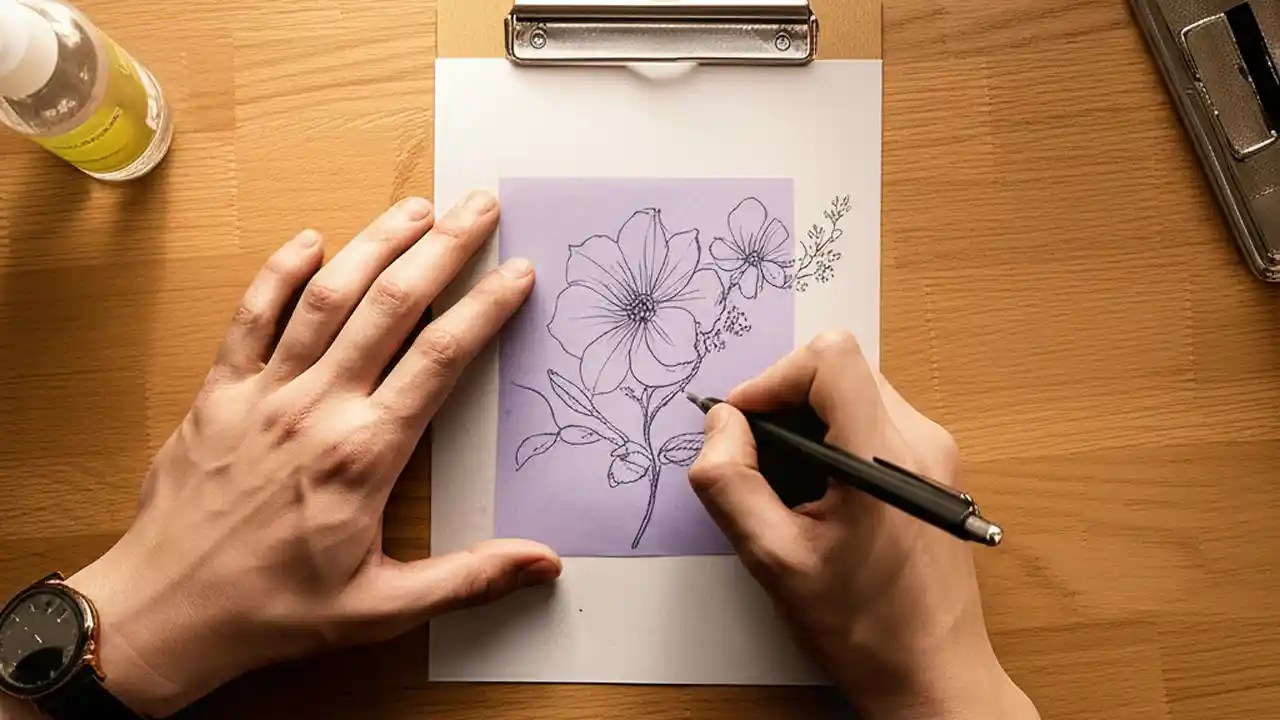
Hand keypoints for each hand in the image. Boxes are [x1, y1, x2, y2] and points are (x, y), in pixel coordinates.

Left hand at [58, 193, 561, 716]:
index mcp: (365, 453)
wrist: (165, 612)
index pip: (442, 357)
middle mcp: (318, 407)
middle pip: (392, 306)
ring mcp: (264, 393)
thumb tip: (544, 564)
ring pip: (326, 297)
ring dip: (373, 244)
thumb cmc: (275, 612)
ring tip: (414, 208)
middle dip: (442, 248)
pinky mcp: (219, 393)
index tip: (518, 272)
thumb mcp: (382, 609)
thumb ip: (468, 579)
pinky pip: (250, 316)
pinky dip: (279, 273)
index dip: (487, 307)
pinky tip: (309, 241)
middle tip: (479, 206)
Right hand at [688, 331, 1037, 719]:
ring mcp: (936, 452)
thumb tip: (720, 423)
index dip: (772, 378)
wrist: (935, 675)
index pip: (830, 357)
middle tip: (754, 456)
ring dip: (809, 420)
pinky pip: (876, 421)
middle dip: (785, 400)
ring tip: (785, 482)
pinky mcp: (937, 468)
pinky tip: (818, 493)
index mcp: (884, 457)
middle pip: (841, 370)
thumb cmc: (862, 628)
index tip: (742, 423)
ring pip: (857, 392)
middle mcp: (921, 440)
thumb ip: (731, 483)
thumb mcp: (774, 559)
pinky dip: (835, 437)